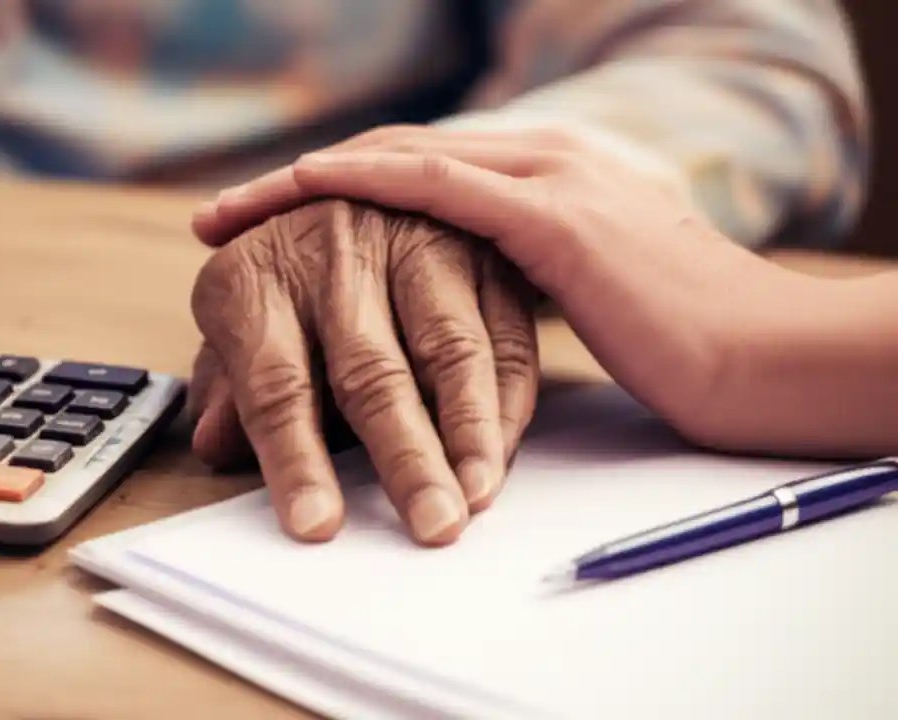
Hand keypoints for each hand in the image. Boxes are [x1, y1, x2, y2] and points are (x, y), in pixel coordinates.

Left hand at [189, 200, 538, 545]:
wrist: (361, 184)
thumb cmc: (289, 280)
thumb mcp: (243, 321)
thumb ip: (231, 389)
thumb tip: (215, 448)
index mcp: (258, 276)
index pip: (274, 383)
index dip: (294, 458)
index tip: (315, 524)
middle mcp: (336, 248)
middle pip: (372, 370)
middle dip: (405, 457)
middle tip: (431, 526)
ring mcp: (417, 242)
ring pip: (451, 349)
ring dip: (470, 432)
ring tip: (476, 498)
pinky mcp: (481, 250)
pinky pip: (504, 336)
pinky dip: (506, 402)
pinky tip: (500, 456)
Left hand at [205, 125, 789, 445]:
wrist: (761, 358)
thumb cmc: (678, 346)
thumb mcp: (587, 298)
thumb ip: (520, 287)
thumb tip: (454, 321)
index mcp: (549, 178)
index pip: (420, 172)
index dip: (337, 189)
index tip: (266, 220)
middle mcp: (545, 159)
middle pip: (393, 157)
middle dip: (297, 184)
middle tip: (223, 213)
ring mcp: (550, 178)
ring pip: (400, 162)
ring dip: (307, 182)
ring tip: (234, 210)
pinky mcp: (555, 216)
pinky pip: (439, 186)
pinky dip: (365, 183)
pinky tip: (308, 189)